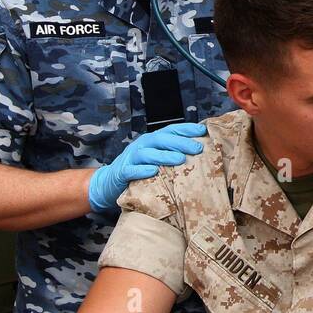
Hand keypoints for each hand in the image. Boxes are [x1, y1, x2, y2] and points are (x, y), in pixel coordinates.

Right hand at [88, 122, 206, 212]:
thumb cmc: (140, 170)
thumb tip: (199, 153)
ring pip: (148, 153)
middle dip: (180, 142)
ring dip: (164, 155)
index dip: (186, 129)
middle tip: (197, 148)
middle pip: (161, 139)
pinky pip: (131, 170)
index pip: (171, 130)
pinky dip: (142, 170)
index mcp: (152, 140)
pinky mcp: (122, 172)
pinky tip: (153, 172)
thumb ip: (172, 154)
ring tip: (180, 159)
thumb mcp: (156, 159)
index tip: (203, 131)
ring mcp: (131, 158)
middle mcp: (142, 145)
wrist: (109, 183)